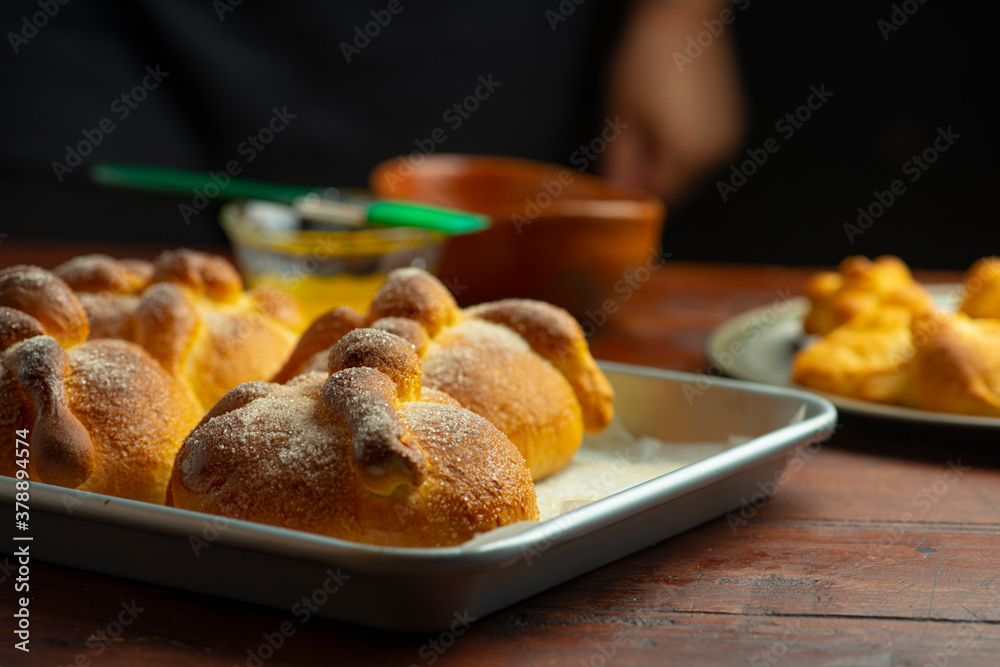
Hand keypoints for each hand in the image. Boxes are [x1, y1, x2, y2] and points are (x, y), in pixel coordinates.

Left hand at [602, 0, 747, 203]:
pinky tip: (664, 117)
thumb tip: (618, 190)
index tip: (617, 176)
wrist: (683, 16)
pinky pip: (701, 147)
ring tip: (644, 125)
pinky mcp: (731, 121)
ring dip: (664, 159)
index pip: (660, 196)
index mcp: (690, 156)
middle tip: (626, 145)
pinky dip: (681, 144)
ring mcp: (728, 136)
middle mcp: (716, 153)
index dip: (635, 190)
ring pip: (688, 167)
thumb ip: (620, 162)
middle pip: (677, 184)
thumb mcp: (623, 117)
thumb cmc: (650, 58)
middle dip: (650, 174)